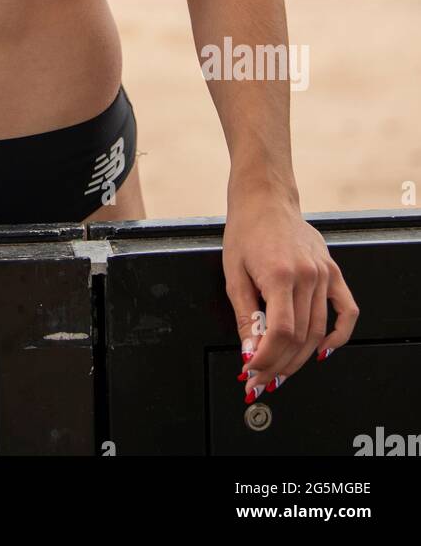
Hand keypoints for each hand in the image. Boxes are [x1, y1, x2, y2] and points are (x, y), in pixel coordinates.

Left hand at [222, 191, 358, 400]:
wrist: (265, 200)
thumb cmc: (245, 231)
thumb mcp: (233, 273)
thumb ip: (244, 315)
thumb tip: (249, 351)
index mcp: (280, 274)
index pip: (281, 332)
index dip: (267, 358)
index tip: (252, 370)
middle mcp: (307, 275)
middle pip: (300, 337)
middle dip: (279, 365)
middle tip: (261, 379)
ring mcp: (323, 273)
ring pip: (318, 330)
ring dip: (300, 357)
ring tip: (281, 371)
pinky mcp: (332, 271)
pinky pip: (346, 310)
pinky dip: (339, 335)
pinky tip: (323, 351)